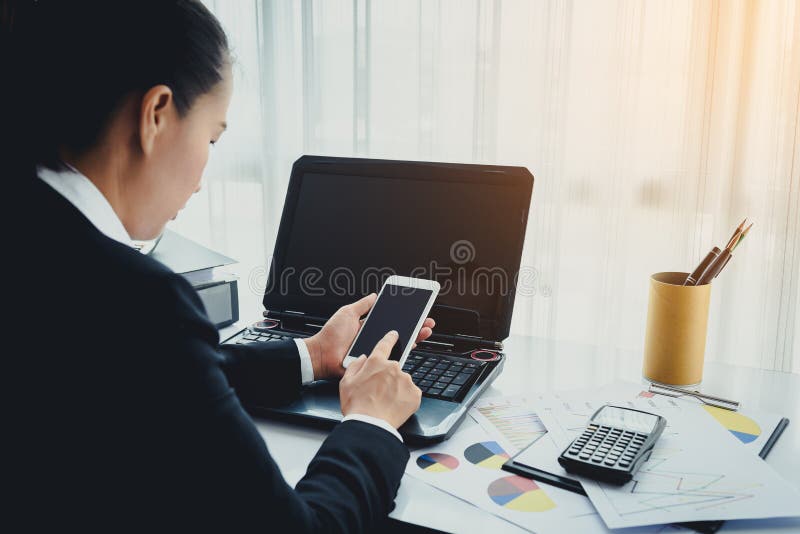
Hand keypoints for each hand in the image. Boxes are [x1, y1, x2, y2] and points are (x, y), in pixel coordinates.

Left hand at [303, 293, 435, 380]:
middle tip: (427, 320)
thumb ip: (362, 305)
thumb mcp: (347, 313)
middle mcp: (374, 339)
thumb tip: (374, 295)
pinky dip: (404, 352)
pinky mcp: (375, 363)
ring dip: (415, 337)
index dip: (405, 316)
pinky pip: (392, 358)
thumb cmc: (331, 335)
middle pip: (400, 332)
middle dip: (415, 326)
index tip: (417, 310)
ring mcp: (376, 351)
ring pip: (400, 345)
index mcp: (369, 327)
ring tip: (425, 330)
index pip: (391, 320)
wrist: (322, 355)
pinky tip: (413, 344)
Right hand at [339, 330, 421, 427]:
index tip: (394, 335)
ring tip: (386, 402)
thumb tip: (362, 358)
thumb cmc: (357, 405)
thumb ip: (355, 366)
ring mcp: (406, 380)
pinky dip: (405, 399)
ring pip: (402, 381)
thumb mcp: (346, 382)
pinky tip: (394, 406)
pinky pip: (411, 393)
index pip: (385, 344)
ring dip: (397, 388)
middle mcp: (393, 367)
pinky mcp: (415, 394)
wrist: (370, 425)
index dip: (390, 338)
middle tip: (379, 392)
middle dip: (388, 377)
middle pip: (393, 368)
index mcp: (376, 362)